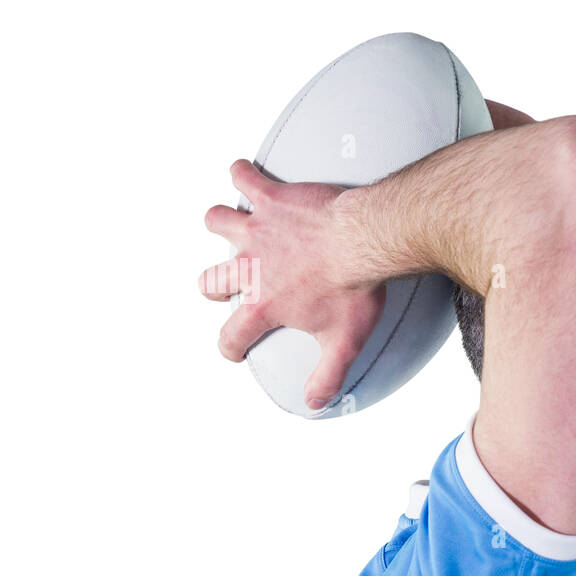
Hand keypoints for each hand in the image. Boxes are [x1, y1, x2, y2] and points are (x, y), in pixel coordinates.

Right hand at [199, 159, 385, 409]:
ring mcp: (257, 229)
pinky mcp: (272, 198)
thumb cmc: (355, 288)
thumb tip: (317, 402)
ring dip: (221, 225)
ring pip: (216, 221)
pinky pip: (244, 176)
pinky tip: (246, 173)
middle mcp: (250, 266)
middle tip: (230, 286)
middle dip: (216, 286)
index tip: (236, 348)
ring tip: (233, 226)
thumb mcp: (344, 342)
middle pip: (211, 279)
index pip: (231, 336)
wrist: (365, 240)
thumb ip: (327, 376)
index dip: (231, 348)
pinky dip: (243, 174)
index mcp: (263, 305)